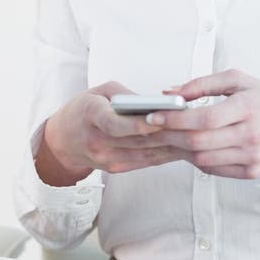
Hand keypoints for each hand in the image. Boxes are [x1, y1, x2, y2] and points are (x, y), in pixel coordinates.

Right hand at [43, 80, 188, 175]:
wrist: (63, 141)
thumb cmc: (83, 109)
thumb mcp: (98, 91)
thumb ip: (125, 95)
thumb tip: (156, 104)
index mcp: (90, 115)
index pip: (115, 123)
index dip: (138, 124)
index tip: (159, 119)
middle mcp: (97, 141)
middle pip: (137, 140)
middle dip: (168, 133)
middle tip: (194, 125)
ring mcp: (106, 159)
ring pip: (147, 153)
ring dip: (173, 146)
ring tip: (196, 137)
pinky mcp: (116, 168)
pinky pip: (146, 162)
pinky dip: (166, 155)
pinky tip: (184, 148)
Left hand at [131, 68, 259, 181]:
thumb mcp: (240, 81)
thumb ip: (204, 83)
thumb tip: (170, 91)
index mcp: (247, 107)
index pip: (204, 118)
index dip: (175, 118)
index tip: (153, 115)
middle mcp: (250, 134)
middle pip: (199, 141)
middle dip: (169, 135)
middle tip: (152, 128)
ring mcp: (250, 157)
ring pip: (202, 159)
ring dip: (179, 149)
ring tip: (168, 137)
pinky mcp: (250, 172)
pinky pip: (213, 170)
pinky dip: (196, 159)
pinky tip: (189, 147)